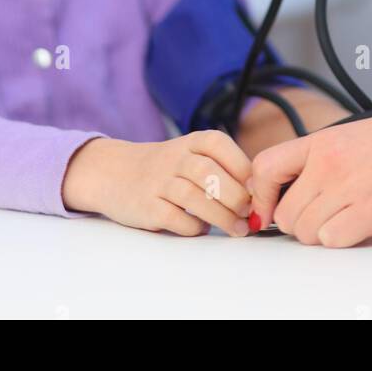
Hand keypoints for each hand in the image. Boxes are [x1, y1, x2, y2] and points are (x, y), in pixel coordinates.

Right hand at [62, 131, 252, 236]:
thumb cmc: (165, 169)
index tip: (257, 189)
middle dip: (235, 196)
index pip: (219, 144)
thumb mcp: (190, 156)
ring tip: (237, 229)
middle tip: (249, 214)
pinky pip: (174, 218)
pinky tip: (200, 228)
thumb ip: (221, 169)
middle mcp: (173, 158)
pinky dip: (192, 227)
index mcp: (190, 142)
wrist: (112, 173)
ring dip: (221, 216)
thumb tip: (258, 194)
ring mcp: (158, 182)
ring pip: (194, 196)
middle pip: (209, 173)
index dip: (242, 167)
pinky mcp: (146, 207)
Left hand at [247, 95, 371, 246]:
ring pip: (305, 232)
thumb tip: (305, 191)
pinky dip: (345, 240)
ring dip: (324, 235)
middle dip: (301, 225)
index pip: (263, 168)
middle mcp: (327, 162)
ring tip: (350, 221)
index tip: (271, 210)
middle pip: (285, 215)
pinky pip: (333, 240)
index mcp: (321, 142)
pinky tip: (364, 226)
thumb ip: (326, 160)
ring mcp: (347, 185)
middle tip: (326, 219)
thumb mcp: (353, 138)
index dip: (261, 197)